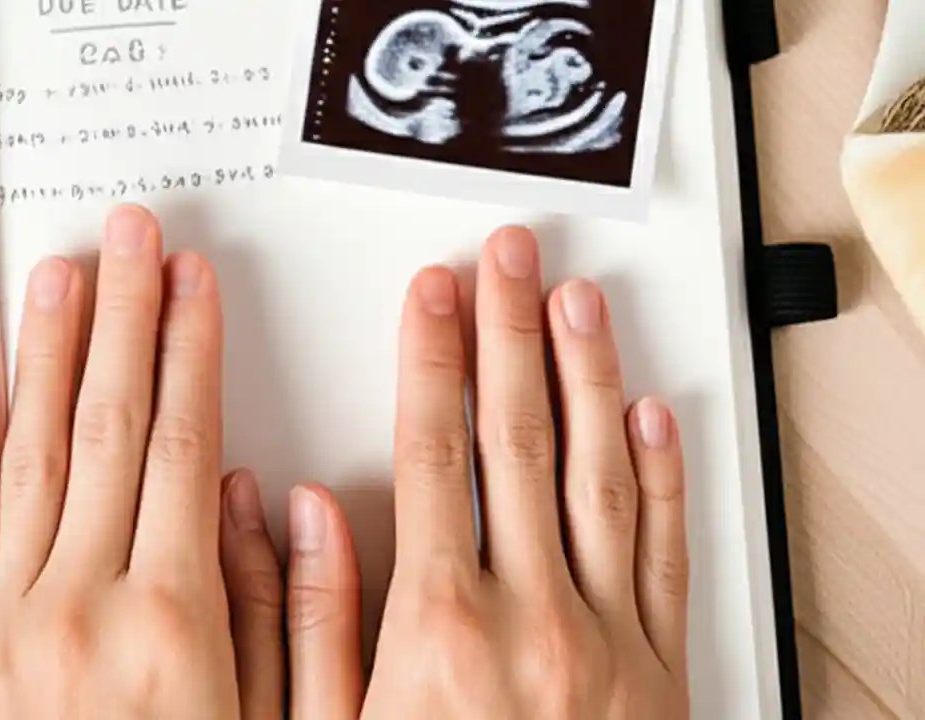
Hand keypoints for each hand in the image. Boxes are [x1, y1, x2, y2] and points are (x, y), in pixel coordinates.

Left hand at [0, 205, 266, 718]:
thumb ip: (294, 621)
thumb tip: (266, 503)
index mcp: (176, 624)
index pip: (181, 442)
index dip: (190, 348)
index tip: (193, 284)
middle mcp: (82, 611)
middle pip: (108, 425)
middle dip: (125, 316)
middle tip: (133, 238)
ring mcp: (3, 630)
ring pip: (30, 455)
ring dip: (49, 352)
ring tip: (63, 276)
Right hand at [219, 227, 689, 718]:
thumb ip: (298, 623)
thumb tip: (282, 515)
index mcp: (439, 630)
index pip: (434, 452)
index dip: (431, 358)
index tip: (431, 293)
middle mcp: (532, 620)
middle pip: (518, 440)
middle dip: (509, 331)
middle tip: (506, 258)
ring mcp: (607, 641)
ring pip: (599, 474)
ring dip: (587, 374)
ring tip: (576, 301)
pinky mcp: (661, 672)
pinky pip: (664, 551)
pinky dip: (660, 476)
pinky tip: (649, 414)